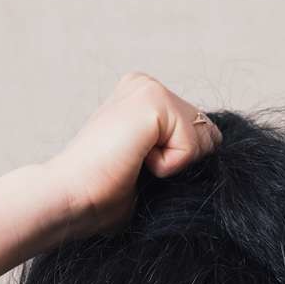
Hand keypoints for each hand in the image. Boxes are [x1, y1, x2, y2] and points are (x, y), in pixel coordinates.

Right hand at [43, 71, 222, 239]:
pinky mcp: (152, 100)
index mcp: (140, 96)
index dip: (178, 163)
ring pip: (203, 139)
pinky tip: (134, 162)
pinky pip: (191, 147)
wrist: (69, 199)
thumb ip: (175, 150)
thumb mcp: (147, 166)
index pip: (196, 131)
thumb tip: (215, 147)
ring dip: (173, 167)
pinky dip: (168, 167)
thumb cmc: (99, 195)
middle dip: (181, 163)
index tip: (133, 168)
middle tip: (133, 168)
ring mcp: (148, 87)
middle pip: (207, 132)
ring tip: (131, 165)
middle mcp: (144, 84)